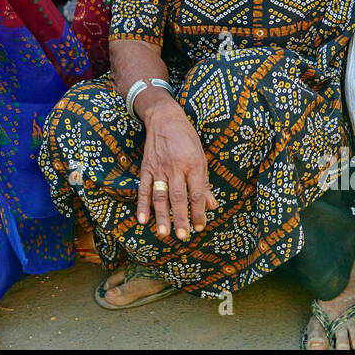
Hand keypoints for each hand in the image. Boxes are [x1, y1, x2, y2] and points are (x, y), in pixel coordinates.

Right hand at [136, 98, 216, 239]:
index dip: (198, 212)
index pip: (197, 193)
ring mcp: (160, 168)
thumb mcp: (201, 157)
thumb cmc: (187, 139)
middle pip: (179, 197)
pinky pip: (144, 189)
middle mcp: (176, 167)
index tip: (199, 227)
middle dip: (181, 218)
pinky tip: (143, 220)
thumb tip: (212, 206)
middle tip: (183, 236)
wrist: (165, 118)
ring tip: (164, 233)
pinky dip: (142, 205)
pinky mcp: (146, 167)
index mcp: (193, 165)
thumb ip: (204, 183)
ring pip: (161, 195)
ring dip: (162, 216)